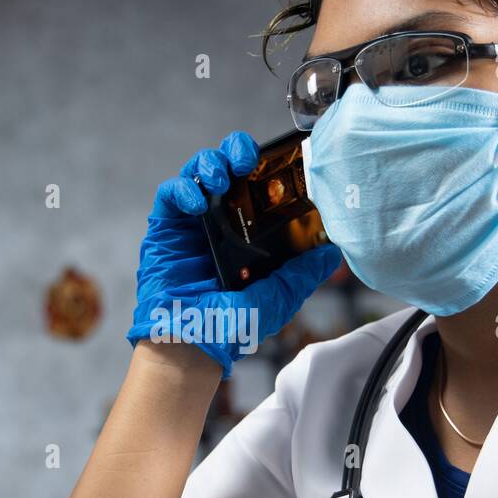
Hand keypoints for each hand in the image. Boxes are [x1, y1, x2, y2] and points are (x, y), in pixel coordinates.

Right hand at [126, 131, 341, 378]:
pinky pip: (170, 194)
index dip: (266, 165)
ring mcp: (191, 222)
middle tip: (247, 160)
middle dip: (236, 152)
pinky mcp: (165, 228)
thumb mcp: (278, 297)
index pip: (257, 184)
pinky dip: (184, 189)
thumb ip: (301, 273)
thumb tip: (331, 252)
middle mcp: (220, 220)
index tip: (280, 160)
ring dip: (210, 164)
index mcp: (248, 232)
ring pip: (198, 172)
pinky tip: (199, 202)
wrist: (194, 345)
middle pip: (227, 167)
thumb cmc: (232, 326)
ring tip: (222, 178)